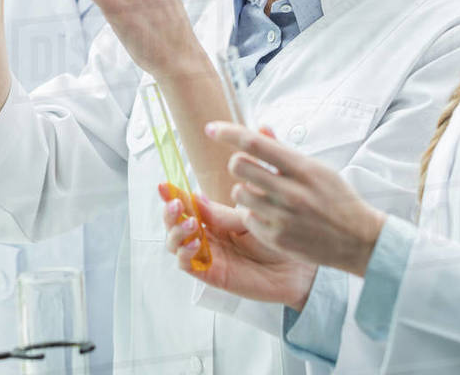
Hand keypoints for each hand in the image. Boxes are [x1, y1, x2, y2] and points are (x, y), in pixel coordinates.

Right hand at [159, 183, 315, 311]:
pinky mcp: (211, 274)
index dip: (172, 196)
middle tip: (177, 205)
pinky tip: (194, 245)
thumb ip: (221, 213)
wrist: (296, 267)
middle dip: (169, 213)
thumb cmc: (277, 240)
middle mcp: (207, 236)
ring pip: (174, 244)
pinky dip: (183, 254)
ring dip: (175, 232)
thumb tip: (195, 197)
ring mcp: (207, 255)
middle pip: (173, 224)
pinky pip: (186, 265)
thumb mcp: (248, 218)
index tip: (164, 186)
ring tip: (191, 224)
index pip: (186, 206)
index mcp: (215, 219)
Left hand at [205, 121, 386, 276]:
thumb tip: (259, 128)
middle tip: (249, 168)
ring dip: (246, 191)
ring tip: (266, 195)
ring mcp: (283, 218)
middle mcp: (291, 192)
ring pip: (239, 193)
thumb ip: (284, 150)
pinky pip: (247, 217)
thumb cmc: (337, 199)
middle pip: (238, 166)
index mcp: (303, 169)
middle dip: (238, 164)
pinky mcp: (277, 239)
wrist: (358, 240)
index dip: (228, 133)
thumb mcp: (317, 168)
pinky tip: (272, 215)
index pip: (255, 144)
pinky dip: (253, 214)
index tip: (211, 128)